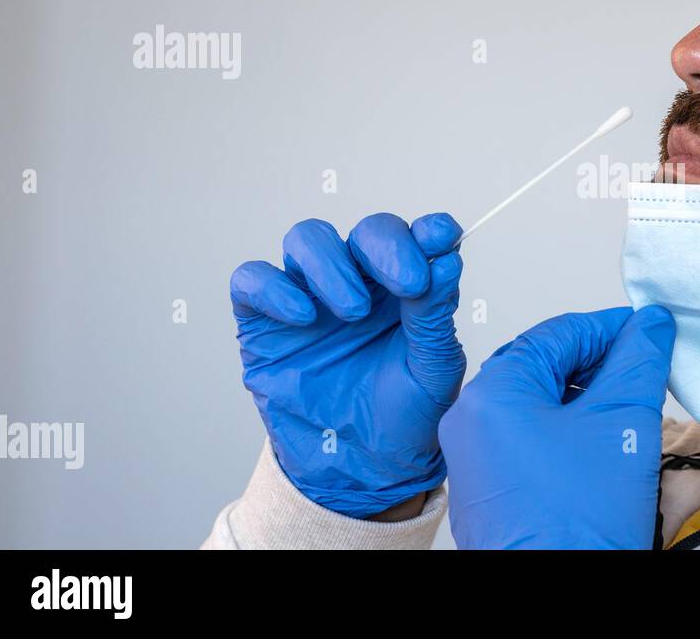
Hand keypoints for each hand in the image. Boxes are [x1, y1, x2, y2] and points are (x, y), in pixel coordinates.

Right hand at [230, 212, 465, 517]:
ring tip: (354, 312)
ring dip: (332, 265)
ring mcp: (309, 295)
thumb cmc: (403, 414)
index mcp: (406, 284)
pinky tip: (304, 316)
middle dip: (387, 247)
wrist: (362, 468)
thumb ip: (434, 314)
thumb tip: (446, 257)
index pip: (416, 239)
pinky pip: (253, 279)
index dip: (428, 231)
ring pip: (307, 240)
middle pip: (365, 232)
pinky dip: (275, 288)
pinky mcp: (264, 320)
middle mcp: (359, 280)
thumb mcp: (432, 369)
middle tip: (409, 282)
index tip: (443, 236)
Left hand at [438, 306, 674, 548]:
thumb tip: (650, 324)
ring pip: (539, 407)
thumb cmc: (578, 522)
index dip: (611, 329)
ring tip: (629, 413)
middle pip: (545, 369)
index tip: (648, 332)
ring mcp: (475, 460)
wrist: (556, 600)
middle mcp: (471, 422)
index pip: (558, 334)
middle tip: (644, 370)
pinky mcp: (489, 491)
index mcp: (492, 394)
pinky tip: (603, 449)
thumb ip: (639, 360)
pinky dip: (568, 435)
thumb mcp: (624, 422)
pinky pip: (529, 443)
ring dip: (587, 402)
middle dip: (600, 367)